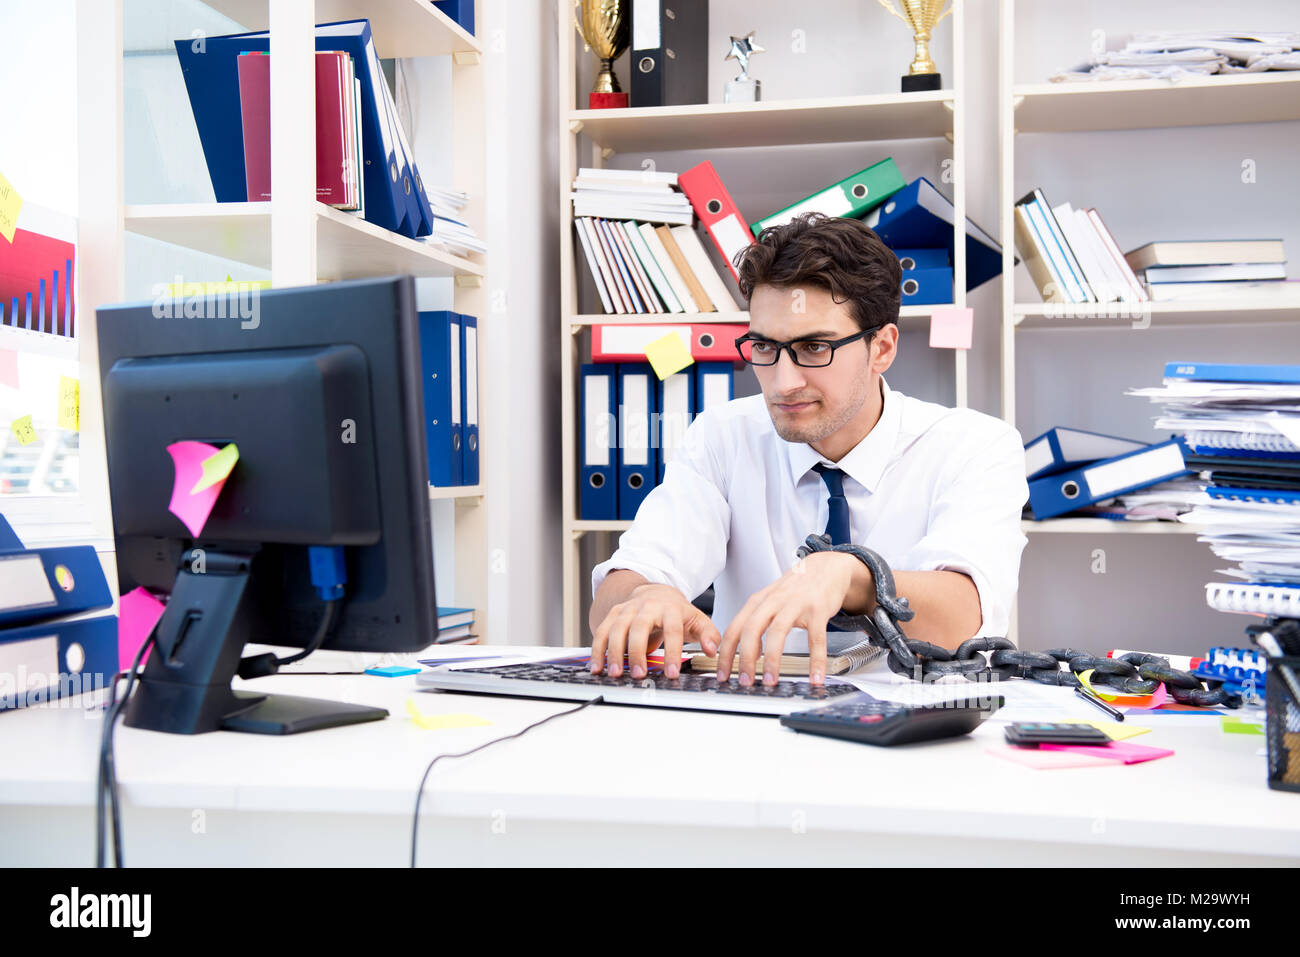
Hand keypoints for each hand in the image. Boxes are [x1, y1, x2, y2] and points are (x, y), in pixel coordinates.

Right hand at [590, 584, 722, 679]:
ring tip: (615, 673)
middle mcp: (646, 607)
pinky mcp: (613, 615)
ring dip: (614, 652)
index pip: (672, 630)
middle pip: (639, 627)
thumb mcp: (697, 620)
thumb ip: (708, 635)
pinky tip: (597, 667)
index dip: (672, 652)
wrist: (655, 592)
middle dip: (638, 652)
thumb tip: (711, 650)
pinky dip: (598, 650)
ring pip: (617, 628)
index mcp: (670, 608)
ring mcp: (627, 610)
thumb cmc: (677, 612)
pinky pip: (602, 631)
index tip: (671, 673)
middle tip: (639, 675)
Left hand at [717, 552, 861, 686]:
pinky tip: (815, 677)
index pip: (734, 629)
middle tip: (745, 682)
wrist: (826, 568)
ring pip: (777, 633)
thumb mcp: (770, 601)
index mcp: (758, 602)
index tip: (722, 675)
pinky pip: (815, 639)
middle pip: (751, 629)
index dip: (725, 654)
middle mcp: (773, 601)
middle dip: (745, 659)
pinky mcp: (817, 610)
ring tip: (771, 681)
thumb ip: (757, 623)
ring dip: (772, 660)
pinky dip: (815, 660)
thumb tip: (747, 655)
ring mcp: (796, 604)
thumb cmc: (796, 590)